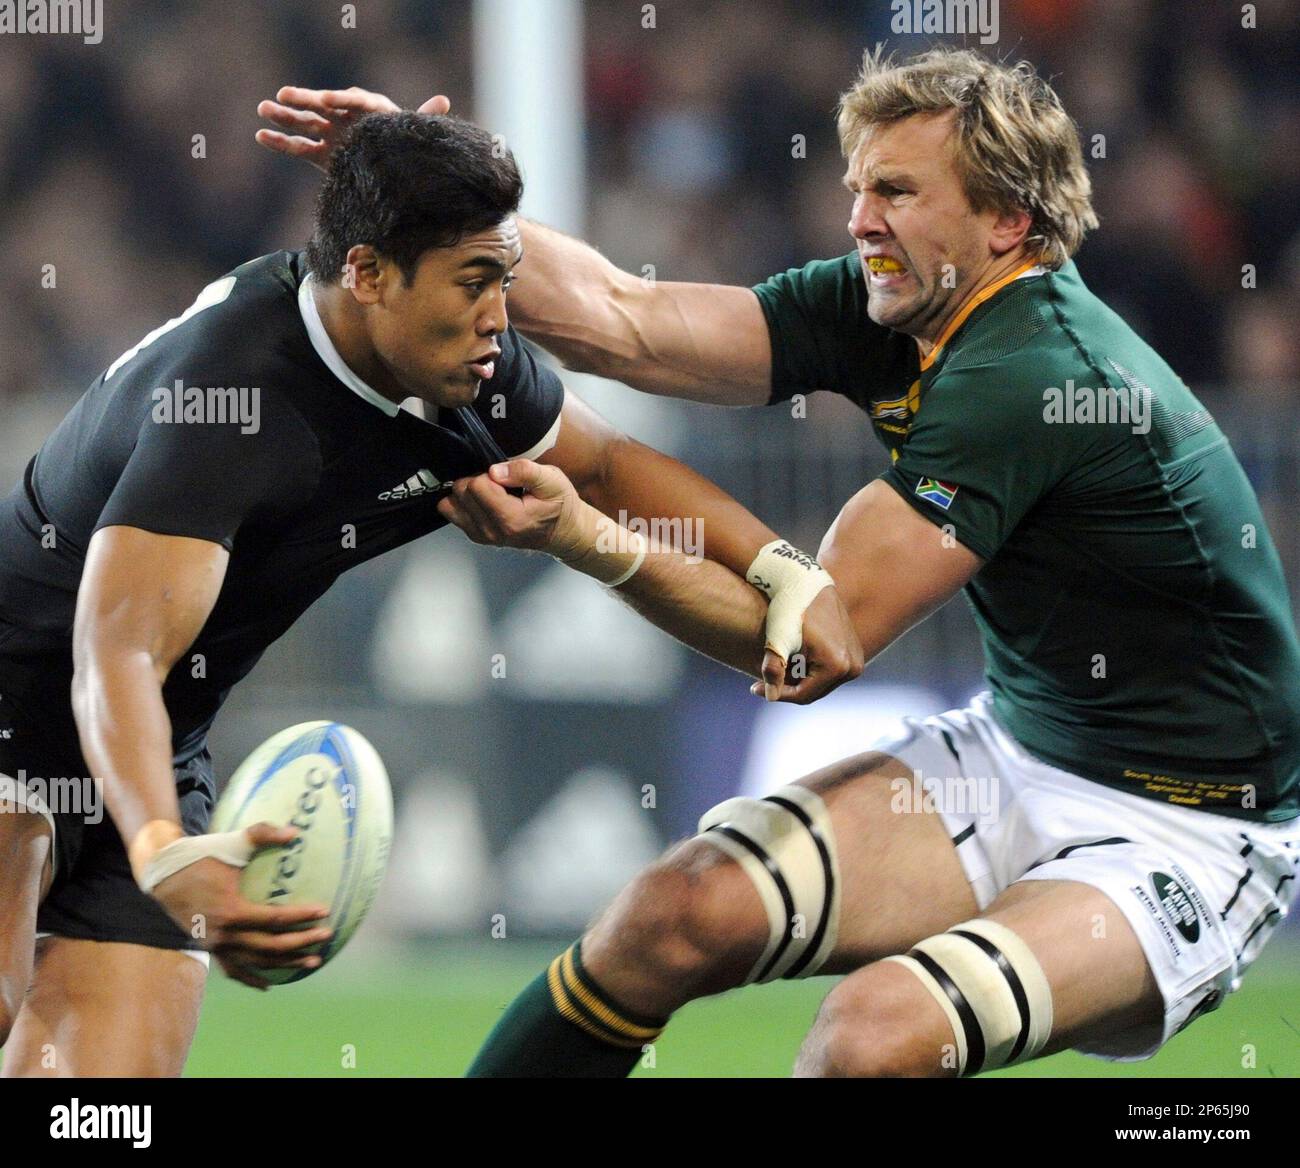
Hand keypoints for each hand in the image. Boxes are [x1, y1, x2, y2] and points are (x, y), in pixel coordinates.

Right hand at [149, 822, 332, 989]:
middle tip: (326, 937)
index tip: (325, 912)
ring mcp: (215, 945)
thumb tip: (294, 832)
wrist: (163, 874)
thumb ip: (263, 834)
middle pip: (270, 946)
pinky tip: (269, 984)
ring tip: (311, 961)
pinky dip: (251, 978)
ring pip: (255, 963)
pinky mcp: (209, 948)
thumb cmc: (201, 855)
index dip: (302, 916)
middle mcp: (223, 934)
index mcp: (231, 911)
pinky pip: (233, 970)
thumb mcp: (232, 843)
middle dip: (301, 943)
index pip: (275, 919)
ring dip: (284, 964)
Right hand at [255, 86, 450, 170]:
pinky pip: (299, 147)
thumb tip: (443, 101)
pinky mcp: (322, 154)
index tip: (325, 100)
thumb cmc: (406, 145)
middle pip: (324, 106)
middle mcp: (347, 117)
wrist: (398, 168)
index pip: (353, 100)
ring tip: (263, 109)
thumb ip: (424, 117)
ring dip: (284, 116)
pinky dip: (281, 142)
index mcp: (370, 109)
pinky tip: (261, 136)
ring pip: (306, 123)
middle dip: (304, 101)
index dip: (340, 100)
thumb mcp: (413, 133)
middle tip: (284, 95)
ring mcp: (332, 135)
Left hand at [436, 459, 596, 557]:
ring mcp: (482, 536)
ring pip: (453, 502)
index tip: (507, 478)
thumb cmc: (558, 505)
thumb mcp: (552, 480)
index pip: (477, 484)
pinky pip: (452, 512)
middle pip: (462, 491)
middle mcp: (492, 531)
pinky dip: (465, 502)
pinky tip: (485, 502)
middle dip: (478, 480)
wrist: (562, 530)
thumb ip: (525, 471)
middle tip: (501, 485)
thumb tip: (495, 470)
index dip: (490, 473)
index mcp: (511, 519)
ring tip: (494, 493)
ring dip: (470, 492)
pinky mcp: (476, 536)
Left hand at [749, 586, 863, 704]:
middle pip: (814, 691)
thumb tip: (770, 697)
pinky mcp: (854, 651)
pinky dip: (809, 670)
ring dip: (798, 680)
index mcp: (838, 666)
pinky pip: (828, 670)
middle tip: (762, 682)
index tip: (753, 687)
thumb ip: (774, 670)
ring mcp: (857, 658)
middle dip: (788, 687)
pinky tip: (790, 661)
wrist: (806, 581)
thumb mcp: (778, 639)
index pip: (803, 695)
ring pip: (821, 682)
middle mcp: (853, 666)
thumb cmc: (790, 608)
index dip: (777, 694)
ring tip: (775, 669)